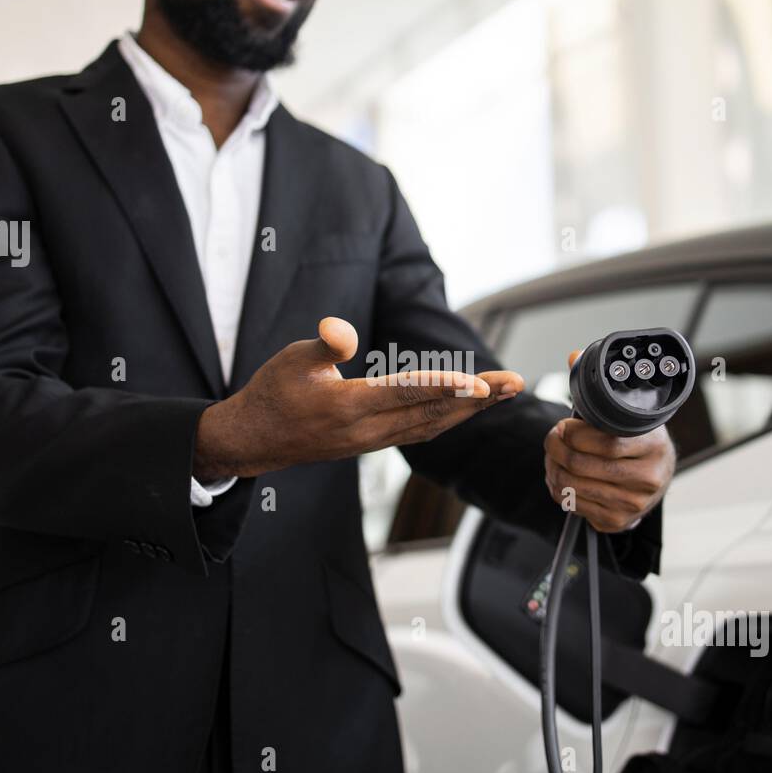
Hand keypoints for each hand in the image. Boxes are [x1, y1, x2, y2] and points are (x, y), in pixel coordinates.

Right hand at [194, 317, 523, 478]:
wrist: (257, 441)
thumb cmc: (274, 394)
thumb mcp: (290, 360)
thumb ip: (323, 345)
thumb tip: (341, 329)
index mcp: (348, 407)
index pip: (404, 393)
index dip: (442, 387)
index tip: (477, 383)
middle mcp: (367, 430)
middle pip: (432, 413)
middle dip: (477, 399)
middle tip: (515, 382)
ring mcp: (373, 442)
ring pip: (432, 426)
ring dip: (472, 410)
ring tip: (506, 392)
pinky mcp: (375, 444)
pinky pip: (422, 432)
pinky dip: (451, 420)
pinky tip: (472, 409)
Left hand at [543, 350, 675, 532]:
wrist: (656, 476)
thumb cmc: (635, 441)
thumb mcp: (625, 413)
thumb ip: (598, 387)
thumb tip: (574, 357)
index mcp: (654, 446)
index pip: (606, 443)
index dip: (574, 433)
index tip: (562, 425)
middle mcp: (649, 479)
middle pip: (583, 466)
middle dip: (556, 449)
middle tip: (551, 438)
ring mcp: (634, 504)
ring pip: (574, 487)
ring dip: (553, 469)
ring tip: (553, 456)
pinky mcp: (617, 522)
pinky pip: (574, 505)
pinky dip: (559, 490)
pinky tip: (561, 476)